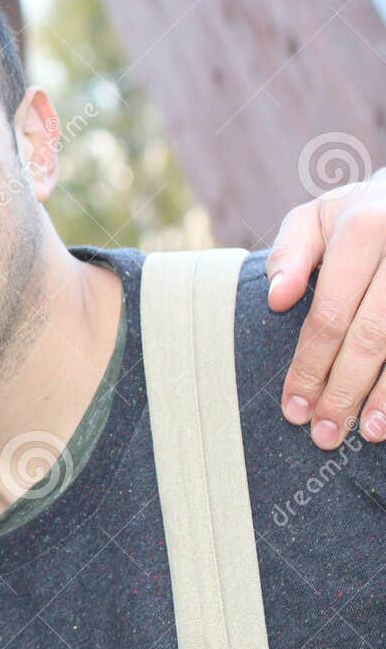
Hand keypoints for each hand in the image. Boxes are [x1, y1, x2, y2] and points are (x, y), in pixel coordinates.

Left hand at [266, 177, 385, 448]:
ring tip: (367, 433)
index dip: (309, 366)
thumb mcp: (318, 217)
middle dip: (345, 391)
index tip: (293, 408)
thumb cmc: (362, 214)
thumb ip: (291, 254)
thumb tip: (276, 300)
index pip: (329, 314)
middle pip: (372, 337)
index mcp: (365, 227)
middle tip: (323, 434)